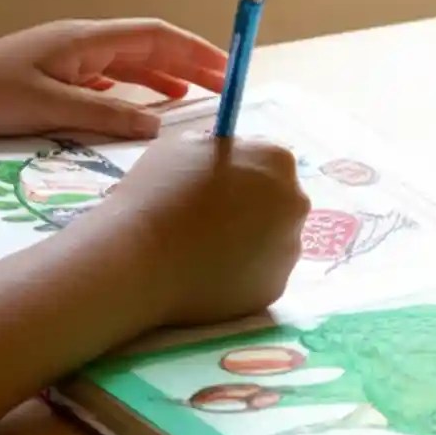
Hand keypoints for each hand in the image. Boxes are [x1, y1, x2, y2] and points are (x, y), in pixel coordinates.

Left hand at [0, 18, 227, 139]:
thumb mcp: (50, 109)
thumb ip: (107, 117)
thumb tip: (158, 125)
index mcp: (85, 40)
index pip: (156, 36)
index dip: (196, 50)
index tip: (228, 69)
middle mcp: (82, 44)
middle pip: (149, 47)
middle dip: (189, 64)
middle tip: (224, 87)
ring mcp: (68, 60)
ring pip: (130, 63)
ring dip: (165, 77)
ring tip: (194, 98)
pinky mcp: (54, 78)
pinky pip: (109, 80)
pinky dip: (136, 90)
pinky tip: (143, 107)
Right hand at [75, 130, 310, 325]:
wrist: (140, 260)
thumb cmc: (158, 194)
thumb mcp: (183, 146)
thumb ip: (216, 148)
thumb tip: (225, 161)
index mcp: (277, 160)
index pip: (268, 160)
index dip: (241, 171)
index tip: (217, 183)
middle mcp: (295, 203)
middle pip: (278, 201)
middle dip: (252, 206)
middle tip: (212, 217)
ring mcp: (290, 249)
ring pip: (273, 239)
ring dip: (250, 241)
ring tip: (206, 249)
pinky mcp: (274, 287)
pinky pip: (261, 273)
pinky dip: (242, 272)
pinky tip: (209, 273)